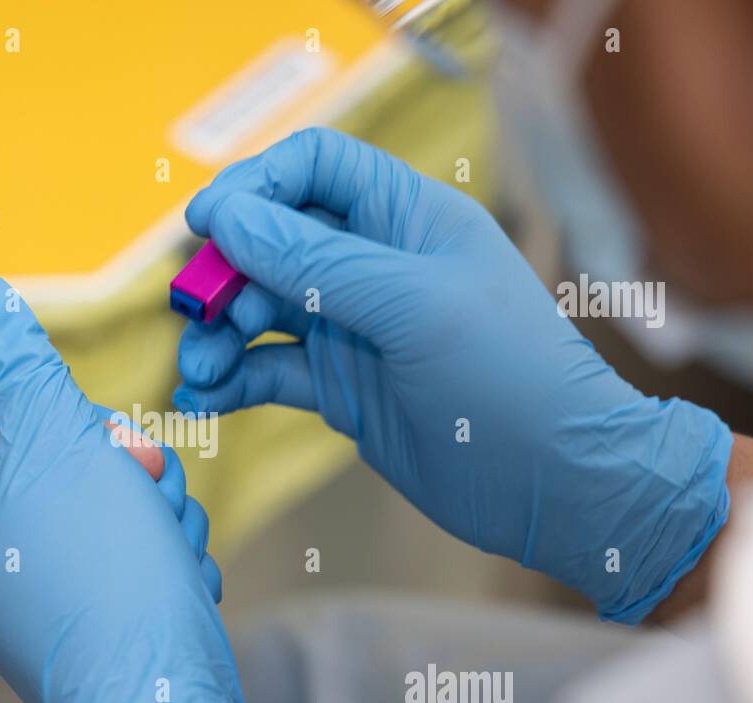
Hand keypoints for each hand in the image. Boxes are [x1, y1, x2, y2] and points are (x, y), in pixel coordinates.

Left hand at [0, 272, 280, 702]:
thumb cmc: (105, 578)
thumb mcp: (58, 448)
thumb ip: (17, 366)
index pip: (10, 420)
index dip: (70, 419)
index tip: (104, 441)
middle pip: (68, 461)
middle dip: (124, 469)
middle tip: (144, 491)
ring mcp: (40, 596)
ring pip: (114, 505)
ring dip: (154, 511)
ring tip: (165, 544)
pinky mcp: (89, 622)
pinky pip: (131, 554)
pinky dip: (161, 555)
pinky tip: (174, 577)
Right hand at [174, 128, 732, 623]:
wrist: (555, 485)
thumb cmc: (509, 379)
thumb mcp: (411, 308)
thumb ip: (316, 264)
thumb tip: (227, 220)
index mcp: (407, 219)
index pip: (314, 167)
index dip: (255, 186)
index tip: (204, 225)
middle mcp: (374, 265)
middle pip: (272, 241)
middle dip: (226, 274)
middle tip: (197, 317)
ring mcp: (353, 328)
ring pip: (260, 310)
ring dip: (220, 334)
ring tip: (200, 372)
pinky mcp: (340, 386)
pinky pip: (269, 371)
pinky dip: (232, 381)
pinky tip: (202, 402)